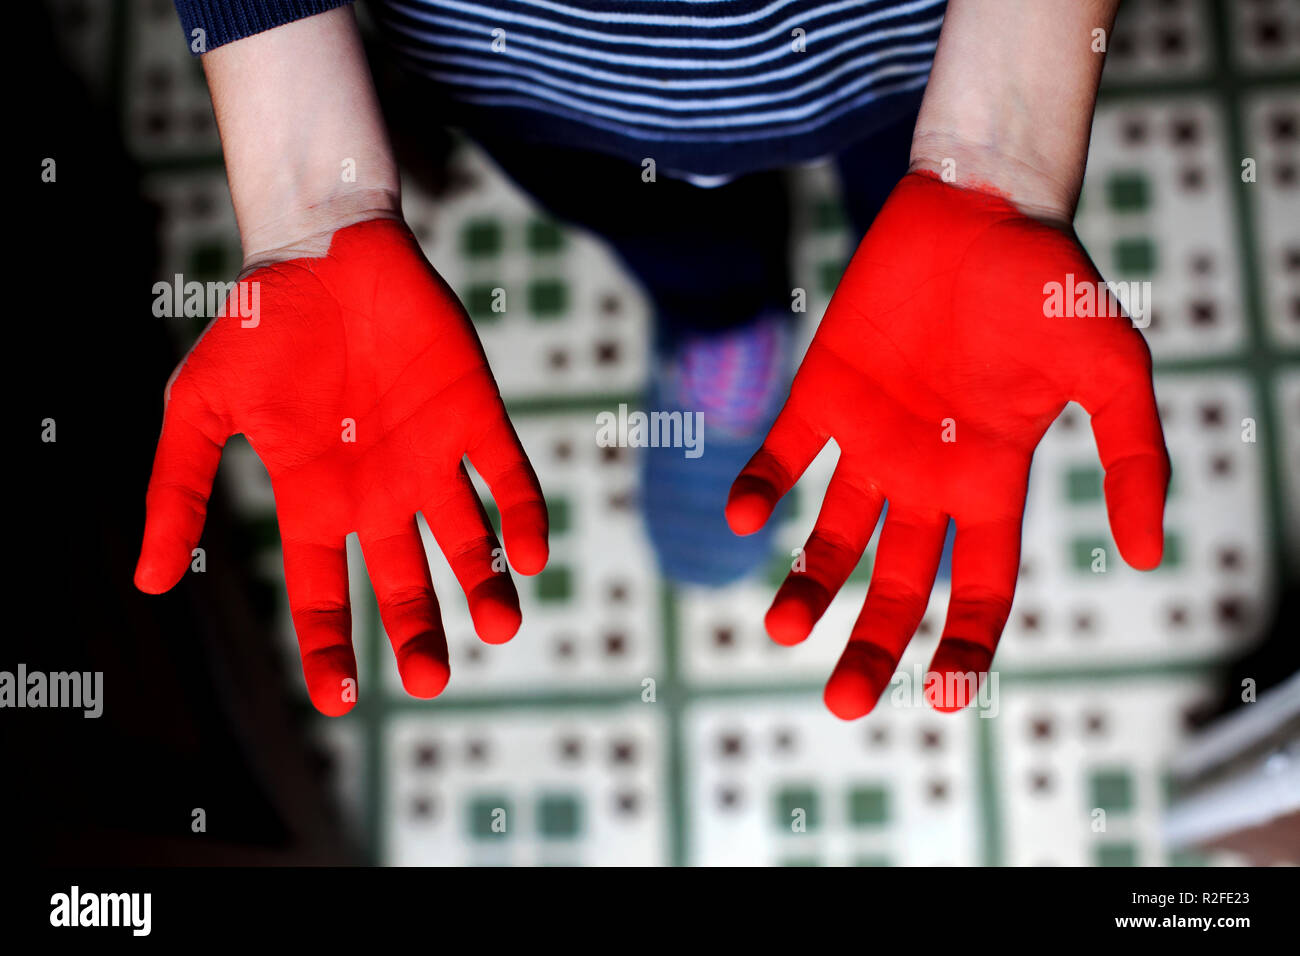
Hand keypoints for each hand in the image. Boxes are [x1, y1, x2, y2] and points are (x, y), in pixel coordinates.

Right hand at [135, 219, 548, 714]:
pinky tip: (528, 552)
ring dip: (484, 584)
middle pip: (406, 581)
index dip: (331, 647)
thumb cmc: (256, 326)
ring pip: (467, 537)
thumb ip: (176, 490)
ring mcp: (430, 453)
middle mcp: (379, 489)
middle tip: (434, 681)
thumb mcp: (197, 409)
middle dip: (421, 631)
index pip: (324, 591)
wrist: (320, 247)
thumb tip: (146, 583)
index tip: (341, 700)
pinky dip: (519, 513)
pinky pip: (505, 474)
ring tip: (500, 625)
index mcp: (316, 496)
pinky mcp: (471, 412)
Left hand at [726, 171, 1168, 717]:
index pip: (979, 588)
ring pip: (831, 536)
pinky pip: (783, 455)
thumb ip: (1133, 459)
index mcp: (992, 482)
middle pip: (897, 585)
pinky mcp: (821, 394)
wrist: (979, 202)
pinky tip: (743, 517)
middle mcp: (925, 475)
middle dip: (871, 645)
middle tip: (842, 700)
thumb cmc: (1050, 284)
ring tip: (783, 626)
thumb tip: (1152, 556)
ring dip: (807, 584)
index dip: (964, 646)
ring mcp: (869, 439)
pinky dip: (759, 487)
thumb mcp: (1112, 372)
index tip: (945, 697)